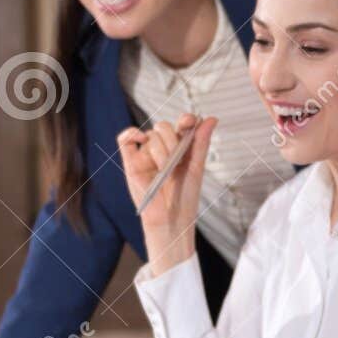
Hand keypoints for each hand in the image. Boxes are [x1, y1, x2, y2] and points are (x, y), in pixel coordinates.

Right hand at [118, 114, 215, 273]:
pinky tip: (140, 138)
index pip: (181, 124)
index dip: (185, 120)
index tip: (187, 122)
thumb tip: (211, 118)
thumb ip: (201, 143)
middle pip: (164, 127)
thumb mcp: (196, 168)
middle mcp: (162, 148)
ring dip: (160, 150)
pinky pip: (126, 139)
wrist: (171, 219)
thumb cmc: (185, 197)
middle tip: (175, 161)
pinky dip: (132, 134)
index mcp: (180, 148)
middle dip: (171, 141)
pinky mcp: (131, 161)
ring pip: (151, 135)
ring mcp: (146, 154)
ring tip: (165, 170)